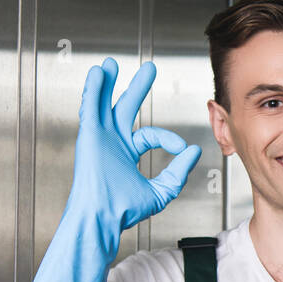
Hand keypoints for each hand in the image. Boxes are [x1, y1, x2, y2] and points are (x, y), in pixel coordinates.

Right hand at [30, 58, 201, 281]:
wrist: (103, 217)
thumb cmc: (124, 211)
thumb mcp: (160, 191)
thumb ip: (177, 172)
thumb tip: (193, 152)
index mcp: (126, 153)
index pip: (150, 135)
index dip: (168, 138)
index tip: (181, 146)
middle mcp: (112, 143)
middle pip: (126, 109)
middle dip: (137, 88)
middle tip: (149, 70)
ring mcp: (99, 138)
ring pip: (105, 103)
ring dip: (108, 83)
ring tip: (112, 63)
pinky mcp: (89, 135)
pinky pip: (91, 108)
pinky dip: (93, 90)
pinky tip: (98, 73)